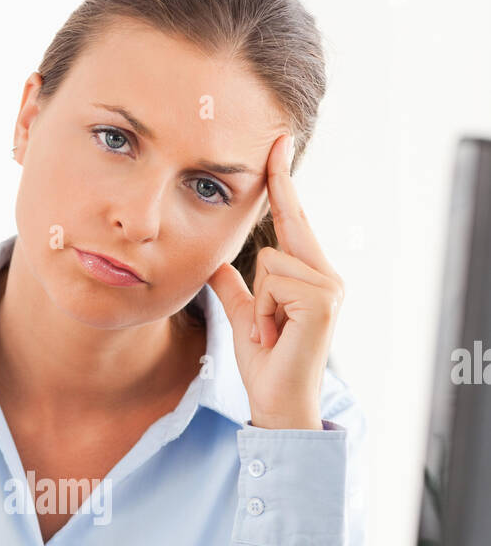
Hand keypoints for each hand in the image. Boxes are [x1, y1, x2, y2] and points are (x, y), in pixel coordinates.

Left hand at [206, 133, 344, 430]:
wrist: (278, 402)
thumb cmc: (266, 364)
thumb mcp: (243, 317)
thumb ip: (234, 288)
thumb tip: (216, 262)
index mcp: (310, 275)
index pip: (293, 221)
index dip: (283, 184)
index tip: (278, 143)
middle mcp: (326, 276)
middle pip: (287, 227)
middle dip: (276, 207)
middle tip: (278, 164)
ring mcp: (329, 287)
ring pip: (269, 261)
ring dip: (257, 304)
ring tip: (269, 333)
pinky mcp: (323, 300)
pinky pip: (272, 282)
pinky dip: (262, 313)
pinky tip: (274, 336)